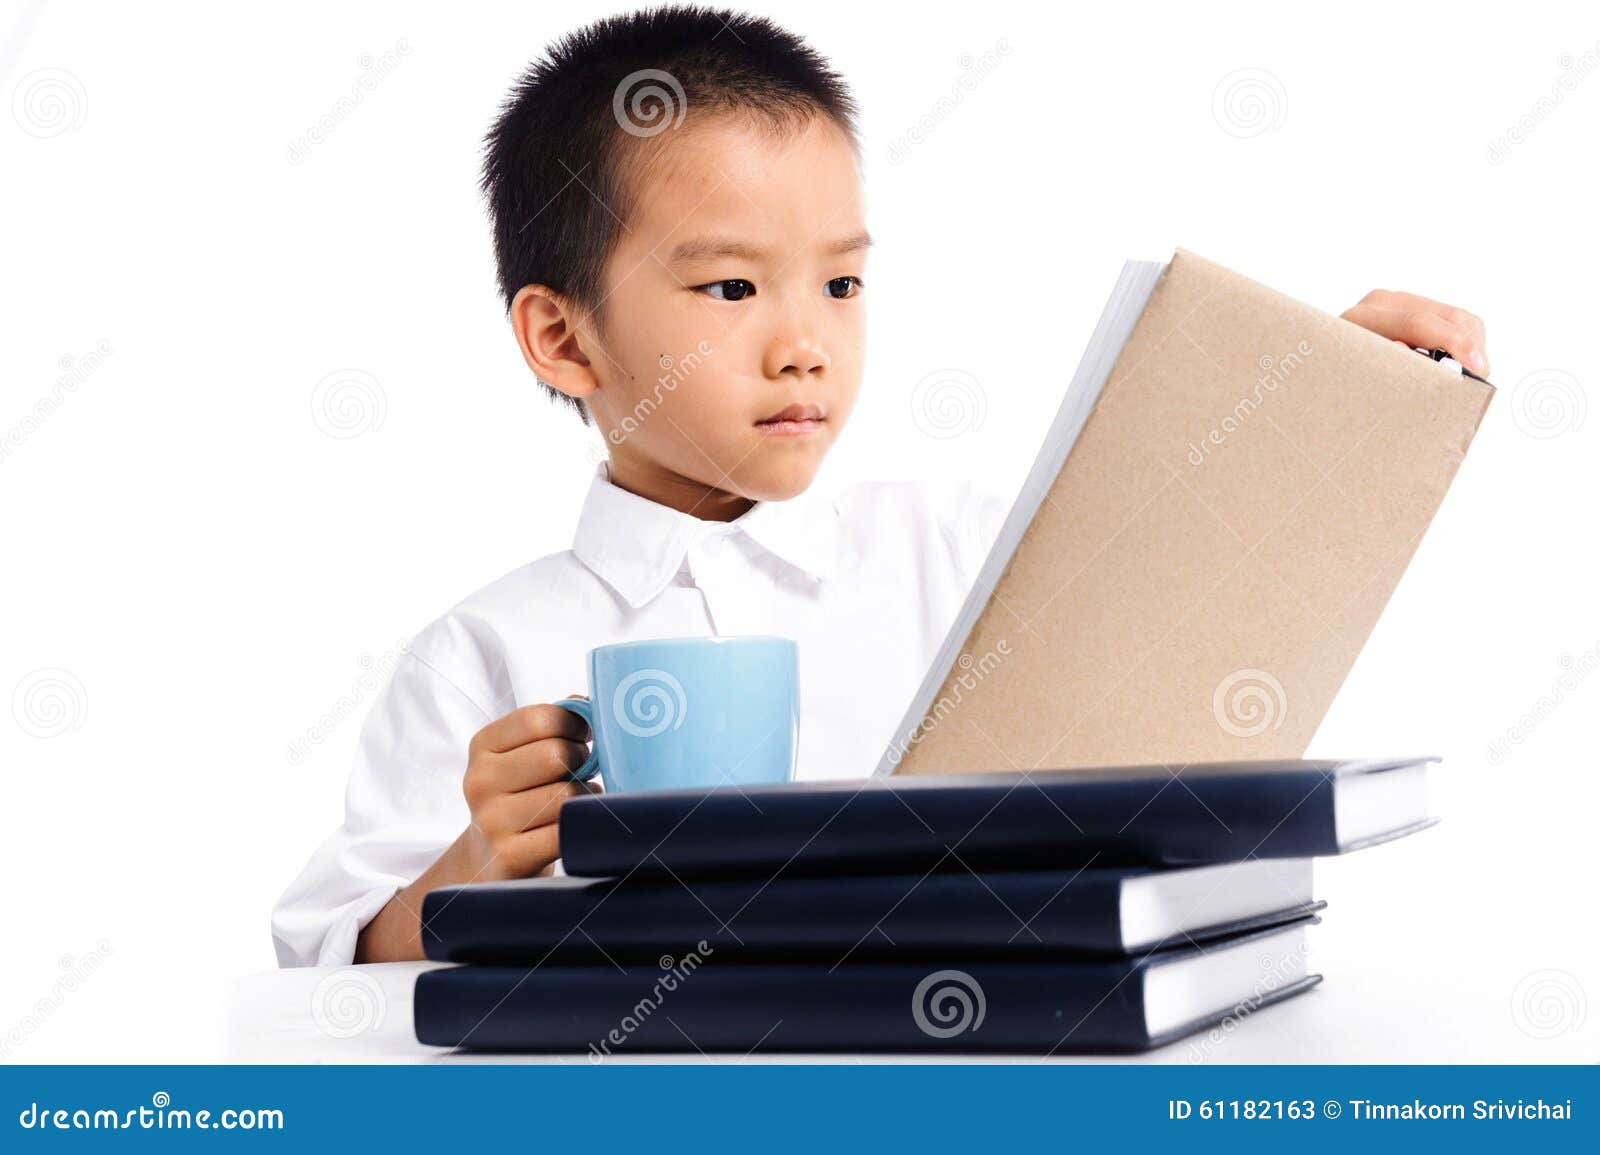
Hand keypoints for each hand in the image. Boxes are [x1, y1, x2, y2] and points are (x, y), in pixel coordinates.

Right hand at [459, 701, 598, 880]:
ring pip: (565, 795)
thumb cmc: (521, 796)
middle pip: (554, 755)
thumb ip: (552, 723)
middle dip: (581, 760)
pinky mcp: (509, 856)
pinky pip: (564, 831)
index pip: (539, 718)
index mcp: (482, 746)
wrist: (490, 861)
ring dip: (586, 795)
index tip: (582, 736)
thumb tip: (584, 701)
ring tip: (580, 798)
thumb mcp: (522, 755)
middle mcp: (479, 781)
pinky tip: (578, 822)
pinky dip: (581, 823)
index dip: (574, 723)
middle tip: (582, 769)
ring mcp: (491, 821)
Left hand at [1341, 289, 1489, 376]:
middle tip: (1480, 378)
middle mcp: (1377, 304)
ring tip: (1471, 375)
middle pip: (1444, 317)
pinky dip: (1465, 341)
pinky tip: (1459, 362)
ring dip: (1471, 345)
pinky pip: (1452, 318)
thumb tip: (1408, 349)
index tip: (1474, 370)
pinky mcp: (1409, 306)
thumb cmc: (1334, 384)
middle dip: (1469, 347)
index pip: (1416, 324)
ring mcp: (1394, 302)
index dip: (1452, 344)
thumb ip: (1383, 368)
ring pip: (1454, 316)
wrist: (1317, 374)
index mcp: (1359, 320)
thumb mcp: (1352, 382)